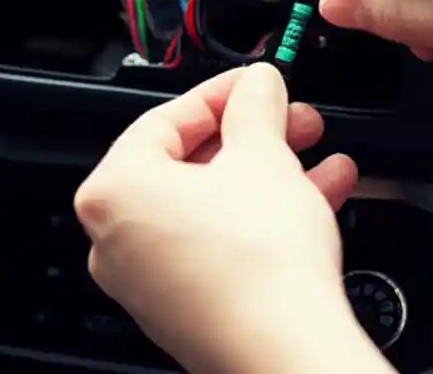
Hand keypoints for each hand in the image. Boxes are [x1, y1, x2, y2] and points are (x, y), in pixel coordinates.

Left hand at [75, 64, 390, 373]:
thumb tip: (256, 85)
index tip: (257, 84)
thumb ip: (255, 105)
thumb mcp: (262, 154)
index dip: (224, 93)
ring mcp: (149, 280)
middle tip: (292, 120)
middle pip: (191, 165)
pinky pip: (221, 244)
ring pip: (214, 206)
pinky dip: (261, 219)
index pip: (166, 119)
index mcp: (114, 190)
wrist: (285, 350)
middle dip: (254, 137)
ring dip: (270, 176)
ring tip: (318, 158)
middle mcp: (118, 238)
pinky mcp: (186, 309)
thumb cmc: (259, 262)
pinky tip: (316, 199)